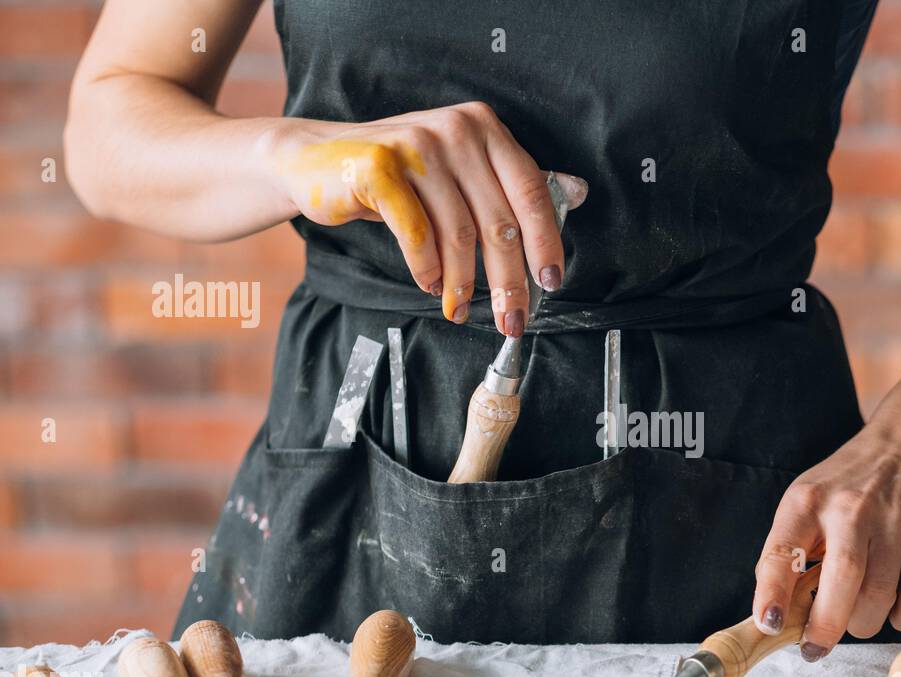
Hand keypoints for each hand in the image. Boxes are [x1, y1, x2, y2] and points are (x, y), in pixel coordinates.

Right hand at [270, 102, 587, 333]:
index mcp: (484, 129)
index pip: (531, 191)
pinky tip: (429, 285)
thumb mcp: (462, 172)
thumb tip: (578, 192)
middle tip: (512, 319)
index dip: (546, 242)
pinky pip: (416, 235)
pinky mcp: (378, 168)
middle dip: (508, 281)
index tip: (552, 283)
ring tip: (460, 309)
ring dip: (463, 284)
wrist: (318, 160)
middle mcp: (455, 130)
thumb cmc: (401, 176)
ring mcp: (416, 146)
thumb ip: (514, 184)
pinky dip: (426, 270)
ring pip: (458, 235)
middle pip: (498, 222)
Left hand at [751, 423, 900, 657]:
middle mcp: (851, 510)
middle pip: (842, 584)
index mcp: (808, 502)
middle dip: (825, 629)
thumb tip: (772, 614)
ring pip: (879, 600)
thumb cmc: (849, 484)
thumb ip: (789, 551)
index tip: (769, 626)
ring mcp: (895, 524)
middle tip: (815, 646)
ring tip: (856, 617)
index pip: (783, 552)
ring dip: (862, 624)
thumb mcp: (806, 502)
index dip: (772, 595)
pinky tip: (891, 608)